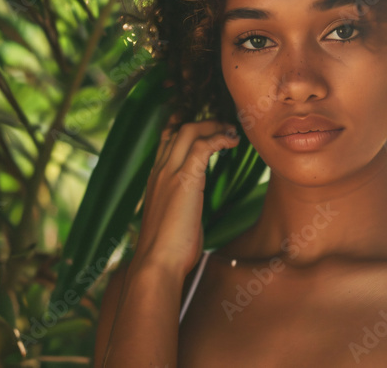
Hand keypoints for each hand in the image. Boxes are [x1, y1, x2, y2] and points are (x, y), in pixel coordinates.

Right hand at [129, 116, 239, 278]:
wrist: (157, 262)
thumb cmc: (168, 250)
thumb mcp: (173, 221)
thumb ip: (181, 208)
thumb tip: (192, 213)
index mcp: (155, 180)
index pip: (166, 142)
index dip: (186, 130)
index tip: (206, 129)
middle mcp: (159, 172)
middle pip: (178, 130)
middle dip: (204, 123)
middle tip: (224, 127)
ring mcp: (169, 174)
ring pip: (189, 132)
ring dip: (214, 127)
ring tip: (231, 132)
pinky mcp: (184, 179)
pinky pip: (202, 146)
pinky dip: (219, 138)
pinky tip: (232, 141)